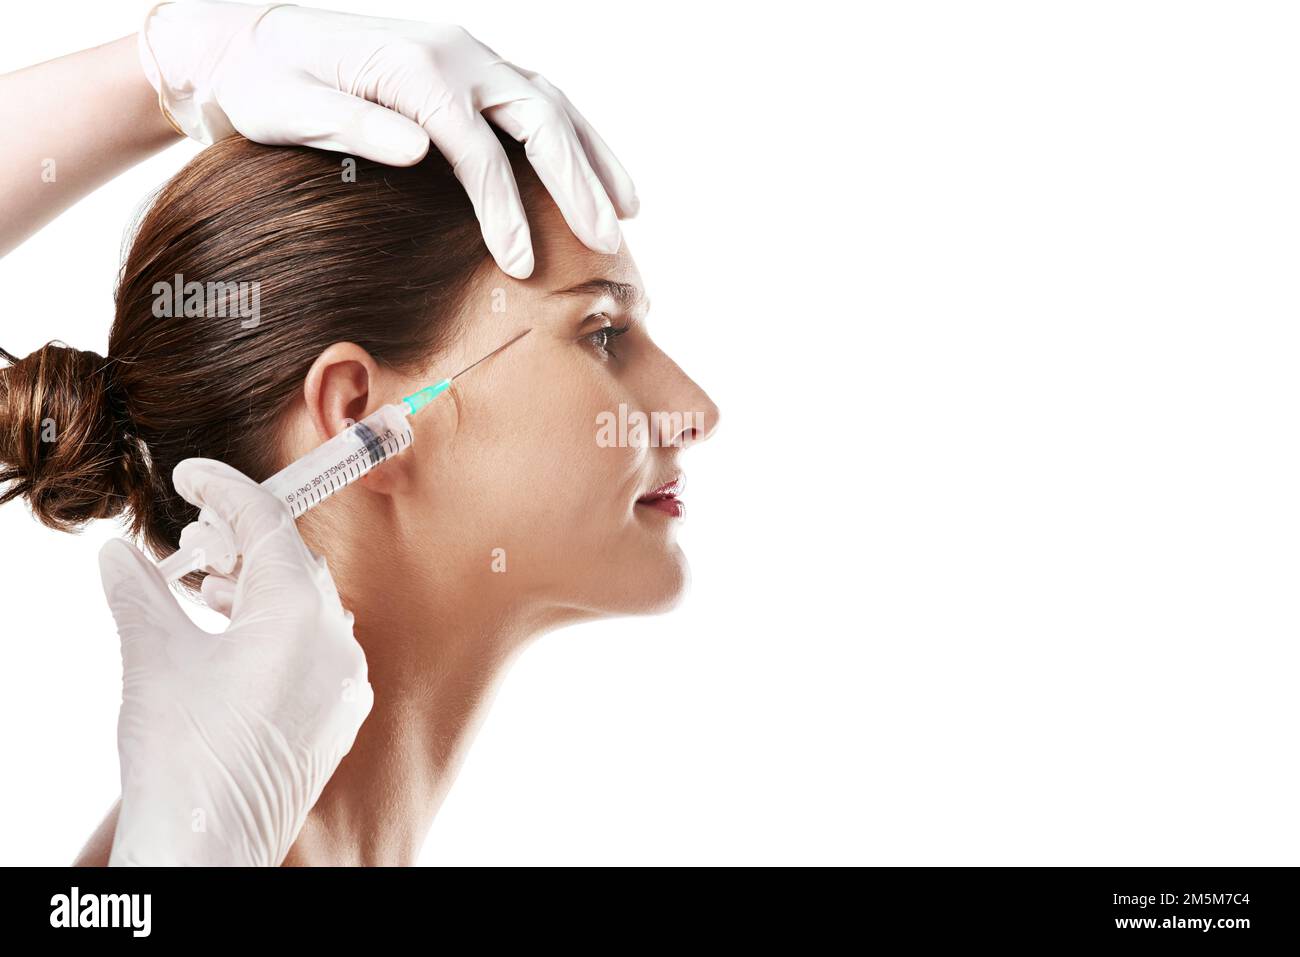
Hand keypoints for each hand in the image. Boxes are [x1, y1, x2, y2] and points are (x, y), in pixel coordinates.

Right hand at [99, 457, 373, 865]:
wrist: (208, 851)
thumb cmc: (183, 756)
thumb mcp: (153, 658)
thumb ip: (141, 593)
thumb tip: (120, 557)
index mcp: (298, 613)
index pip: (267, 522)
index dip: (225, 488)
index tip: (191, 475)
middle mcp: (337, 641)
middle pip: (292, 562)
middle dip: (239, 543)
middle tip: (190, 544)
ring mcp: (346, 681)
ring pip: (306, 606)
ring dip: (255, 587)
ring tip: (203, 590)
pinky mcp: (341, 714)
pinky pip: (316, 647)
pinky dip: (275, 629)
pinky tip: (233, 639)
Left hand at [136, 0, 638, 277]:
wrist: (250, 39)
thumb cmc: (264, 85)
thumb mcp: (287, 108)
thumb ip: (353, 125)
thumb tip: (421, 149)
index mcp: (414, 68)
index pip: (479, 149)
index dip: (506, 210)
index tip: (523, 264)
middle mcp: (455, 54)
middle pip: (538, 119)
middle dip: (576, 185)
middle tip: (604, 243)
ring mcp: (468, 57)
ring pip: (552, 105)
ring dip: (593, 159)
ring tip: (626, 212)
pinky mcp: (470, 70)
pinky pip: (539, 100)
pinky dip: (576, 138)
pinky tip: (600, 173)